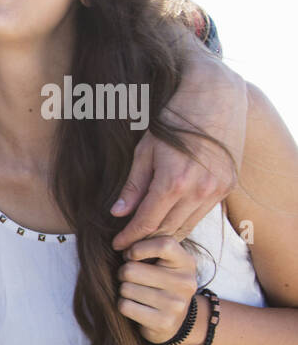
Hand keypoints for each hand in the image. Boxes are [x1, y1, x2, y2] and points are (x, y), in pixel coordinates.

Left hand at [111, 42, 244, 249]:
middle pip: (167, 229)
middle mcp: (199, 191)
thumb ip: (133, 185)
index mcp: (173, 182)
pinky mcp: (227, 186)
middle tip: (129, 246)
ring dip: (166, 235)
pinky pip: (202, 213)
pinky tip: (169, 221)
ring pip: (187, 225)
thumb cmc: (172, 120)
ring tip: (146, 239)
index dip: (129, 237)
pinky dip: (184, 221)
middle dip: (145, 241)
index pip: (146, 223)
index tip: (117, 244)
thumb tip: (118, 213)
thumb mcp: (145, 150)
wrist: (214, 97)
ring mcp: (216, 190)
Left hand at [116, 235, 199, 343]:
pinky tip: (137, 307)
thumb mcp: (166, 263)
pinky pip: (125, 306)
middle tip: (132, 279)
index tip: (130, 255)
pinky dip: (124, 305)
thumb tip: (120, 244)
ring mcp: (175, 304)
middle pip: (131, 269)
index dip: (138, 248)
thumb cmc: (163, 284)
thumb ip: (149, 248)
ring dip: (124, 291)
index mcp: (186, 263)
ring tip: (138, 294)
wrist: (178, 320)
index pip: (164, 245)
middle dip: (124, 273)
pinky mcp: (163, 322)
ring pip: (125, 289)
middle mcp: (184, 283)